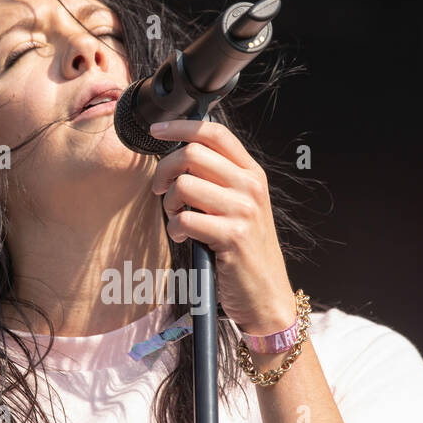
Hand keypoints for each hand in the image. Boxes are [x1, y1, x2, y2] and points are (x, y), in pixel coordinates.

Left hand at [149, 118, 295, 336]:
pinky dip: (174, 229)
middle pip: (192, 154)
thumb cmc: (246, 252)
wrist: (267, 295)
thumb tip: (179, 157)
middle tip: (161, 190)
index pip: (214, 133)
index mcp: (252, 174)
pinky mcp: (232, 237)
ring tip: (176, 218)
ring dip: (168, 203)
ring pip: (184, 185)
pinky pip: (184, 219)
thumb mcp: (241, 207)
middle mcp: (251, 187)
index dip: (179, 126)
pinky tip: (181, 237)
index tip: (156, 130)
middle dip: (164, 170)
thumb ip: (219, 180)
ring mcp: (244, 211)